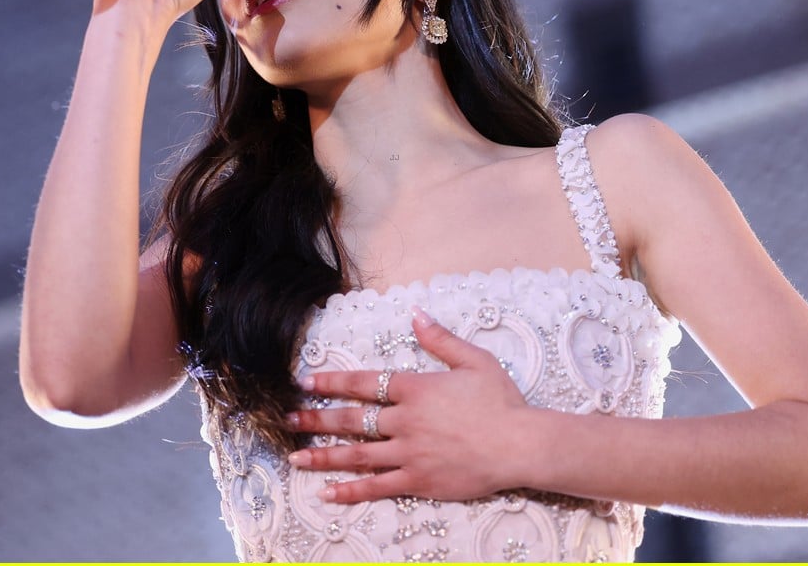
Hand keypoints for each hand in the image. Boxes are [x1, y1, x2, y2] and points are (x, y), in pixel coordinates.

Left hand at [286, 307, 533, 502]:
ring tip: (295, 455)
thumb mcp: (474, 359)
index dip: (332, 382)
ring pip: (356, 454)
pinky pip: (377, 488)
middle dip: (316, 418)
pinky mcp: (418, 481)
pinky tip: (327, 493)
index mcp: (416, 389)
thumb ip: (440, 338)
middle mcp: (405, 421)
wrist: (520, 444)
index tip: (306, 382)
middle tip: (288, 418)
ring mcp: (409, 454)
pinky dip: (350, 491)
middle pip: (352, 419)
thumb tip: (414, 313)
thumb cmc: (501, 400)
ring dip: (323, 455)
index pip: (364, 383)